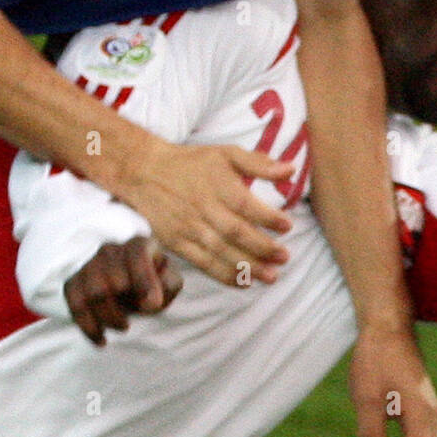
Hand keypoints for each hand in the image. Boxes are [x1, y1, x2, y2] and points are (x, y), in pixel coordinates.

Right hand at [64, 236, 183, 345]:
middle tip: (134, 319)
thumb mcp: (170, 282)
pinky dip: (88, 326)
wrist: (131, 288)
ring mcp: (90, 263)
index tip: (152, 305)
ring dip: (109, 317)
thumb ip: (168, 284)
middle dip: (126, 305)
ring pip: (93, 293)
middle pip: (113, 279)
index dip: (144, 279)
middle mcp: (111, 249)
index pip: (137, 254)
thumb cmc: (154, 284)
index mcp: (138, 245)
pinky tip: (101, 339)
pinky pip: (75, 303)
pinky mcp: (73, 282)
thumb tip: (150, 301)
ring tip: (124, 327)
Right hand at [116, 142, 294, 284]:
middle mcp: (203, 208)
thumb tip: (290, 170)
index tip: (287, 226)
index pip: (245, 205)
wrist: (145, 172)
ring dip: (248, 267)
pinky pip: (204, 264)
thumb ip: (259, 163)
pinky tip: (244, 283)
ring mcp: (189, 228)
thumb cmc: (191, 162)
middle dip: (263, 248)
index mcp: (217, 185)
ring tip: (271, 276)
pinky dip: (224, 275)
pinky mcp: (177, 243)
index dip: (268, 217)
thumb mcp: (226, 153)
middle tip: (285, 257)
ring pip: (221, 252)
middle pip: (236, 233)